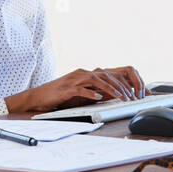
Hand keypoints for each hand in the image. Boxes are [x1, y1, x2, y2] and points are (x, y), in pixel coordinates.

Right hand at [7, 66, 146, 112]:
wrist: (38, 96)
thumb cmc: (60, 96)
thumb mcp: (81, 92)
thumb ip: (95, 91)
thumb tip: (112, 95)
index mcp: (87, 74)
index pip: (110, 74)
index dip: (124, 82)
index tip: (135, 92)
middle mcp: (82, 74)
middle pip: (106, 76)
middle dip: (121, 86)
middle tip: (132, 97)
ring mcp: (74, 80)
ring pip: (96, 80)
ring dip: (111, 89)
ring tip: (121, 97)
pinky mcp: (66, 89)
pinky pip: (80, 89)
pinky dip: (90, 93)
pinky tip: (98, 97)